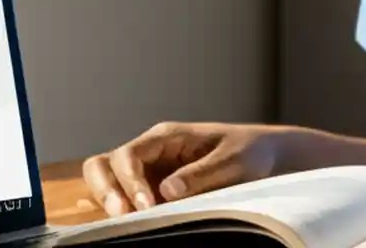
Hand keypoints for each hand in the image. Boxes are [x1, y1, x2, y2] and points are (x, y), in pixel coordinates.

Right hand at [82, 122, 285, 216]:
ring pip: (106, 184)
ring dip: (108, 204)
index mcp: (165, 137)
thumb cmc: (248, 152)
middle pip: (102, 166)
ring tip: (125, 226)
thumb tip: (166, 191)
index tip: (146, 207)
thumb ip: (201, 173)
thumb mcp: (233, 161)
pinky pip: (123, 202)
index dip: (129, 181)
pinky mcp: (150, 194)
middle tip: (122, 217)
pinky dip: (120, 213)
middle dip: (106, 191)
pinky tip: (129, 227)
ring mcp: (146, 174)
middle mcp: (148, 154)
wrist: (263, 157)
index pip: (129, 155)